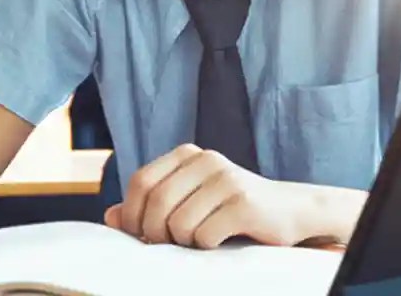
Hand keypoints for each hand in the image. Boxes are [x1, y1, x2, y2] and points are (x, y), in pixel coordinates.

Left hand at [103, 143, 308, 248]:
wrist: (290, 212)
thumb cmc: (230, 210)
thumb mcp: (189, 201)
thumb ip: (151, 206)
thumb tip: (110, 218)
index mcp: (187, 154)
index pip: (141, 181)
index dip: (133, 214)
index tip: (141, 235)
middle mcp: (206, 159)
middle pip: (157, 202)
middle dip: (154, 233)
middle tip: (166, 246)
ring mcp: (227, 179)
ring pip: (179, 223)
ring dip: (184, 242)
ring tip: (200, 239)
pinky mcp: (244, 203)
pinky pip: (205, 235)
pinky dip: (207, 247)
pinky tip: (221, 240)